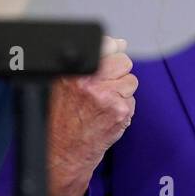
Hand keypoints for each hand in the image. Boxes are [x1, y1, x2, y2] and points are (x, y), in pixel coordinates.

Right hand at [46, 36, 136, 195]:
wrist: (62, 152)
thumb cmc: (62, 118)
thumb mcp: (64, 83)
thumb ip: (92, 61)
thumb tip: (119, 43)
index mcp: (73, 70)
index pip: (106, 45)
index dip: (110, 54)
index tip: (108, 62)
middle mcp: (89, 81)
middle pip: (124, 62)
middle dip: (118, 74)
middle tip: (103, 90)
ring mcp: (106, 97)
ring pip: (131, 82)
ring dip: (121, 93)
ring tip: (102, 105)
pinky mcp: (119, 112)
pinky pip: (132, 101)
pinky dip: (123, 109)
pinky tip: (106, 117)